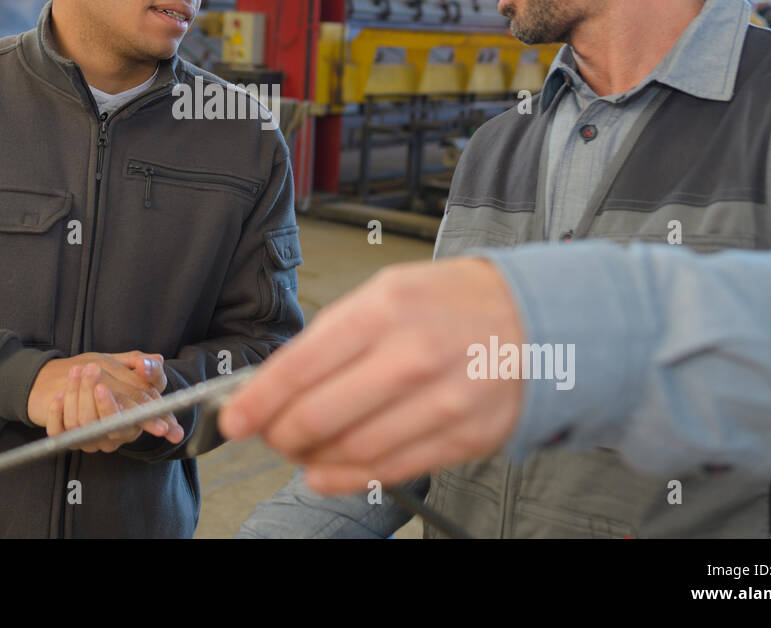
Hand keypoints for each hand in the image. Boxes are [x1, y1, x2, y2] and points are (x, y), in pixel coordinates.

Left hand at [28, 350, 180, 442]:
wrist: (88, 387)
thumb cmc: (122, 384)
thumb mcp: (142, 375)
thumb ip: (152, 370)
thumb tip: (157, 360)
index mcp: (133, 424)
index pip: (131, 423)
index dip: (119, 409)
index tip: (104, 388)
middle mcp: (112, 437)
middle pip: (106, 426)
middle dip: (97, 399)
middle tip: (92, 369)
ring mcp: (89, 440)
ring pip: (80, 425)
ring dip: (76, 395)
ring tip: (77, 370)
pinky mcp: (66, 437)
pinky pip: (58, 431)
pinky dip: (57, 412)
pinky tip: (59, 394)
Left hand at [217, 257, 525, 492]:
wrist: (536, 318)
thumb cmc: (450, 303)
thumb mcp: (386, 292)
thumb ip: (331, 337)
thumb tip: (274, 383)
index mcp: (384, 309)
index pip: (299, 367)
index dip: (257, 401)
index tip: (234, 419)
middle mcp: (412, 355)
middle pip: (318, 416)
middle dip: (280, 434)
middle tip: (270, 435)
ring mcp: (443, 400)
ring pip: (351, 450)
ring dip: (312, 459)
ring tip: (301, 450)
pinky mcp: (465, 437)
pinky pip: (390, 470)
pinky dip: (347, 477)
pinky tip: (327, 471)